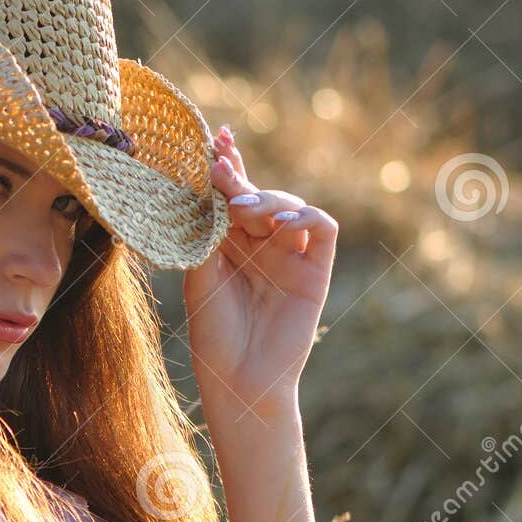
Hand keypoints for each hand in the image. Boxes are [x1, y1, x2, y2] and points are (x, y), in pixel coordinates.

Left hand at [183, 126, 337, 422]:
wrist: (238, 380)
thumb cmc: (213, 332)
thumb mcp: (201, 274)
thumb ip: (209, 232)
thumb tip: (210, 186)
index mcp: (227, 243)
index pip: (230, 196)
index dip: (226, 166)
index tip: (215, 140)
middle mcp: (259, 245)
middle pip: (256, 195)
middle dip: (239, 177)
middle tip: (219, 166)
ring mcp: (289, 255)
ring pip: (288, 205)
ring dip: (266, 198)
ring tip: (240, 208)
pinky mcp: (315, 270)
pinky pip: (320, 228)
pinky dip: (304, 216)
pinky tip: (281, 222)